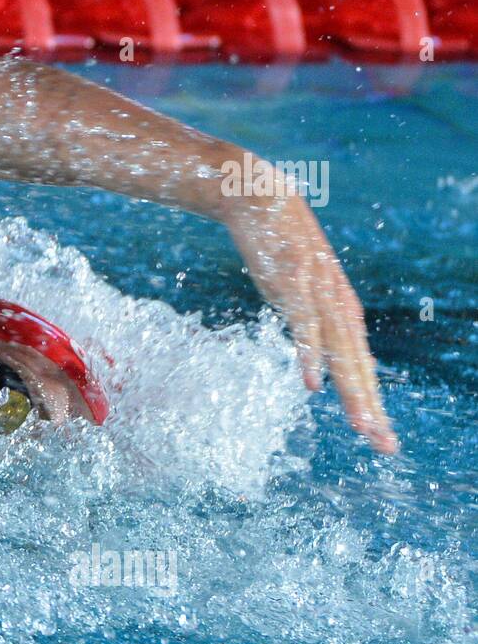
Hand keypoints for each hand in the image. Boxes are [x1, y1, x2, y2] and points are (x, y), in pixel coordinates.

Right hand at [226, 194, 397, 453]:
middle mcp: (338, 305)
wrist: (260, 198)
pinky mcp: (291, 285)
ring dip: (352, 392)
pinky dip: (310, 356)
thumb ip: (311, 322)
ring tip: (362, 427)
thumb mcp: (300, 289)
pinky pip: (303, 329)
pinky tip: (312, 384)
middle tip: (383, 446)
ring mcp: (316, 295)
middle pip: (358, 366)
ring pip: (340, 353)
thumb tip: (315, 362)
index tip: (379, 438)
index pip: (361, 364)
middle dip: (371, 408)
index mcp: (342, 309)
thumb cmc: (279, 246)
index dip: (370, 401)